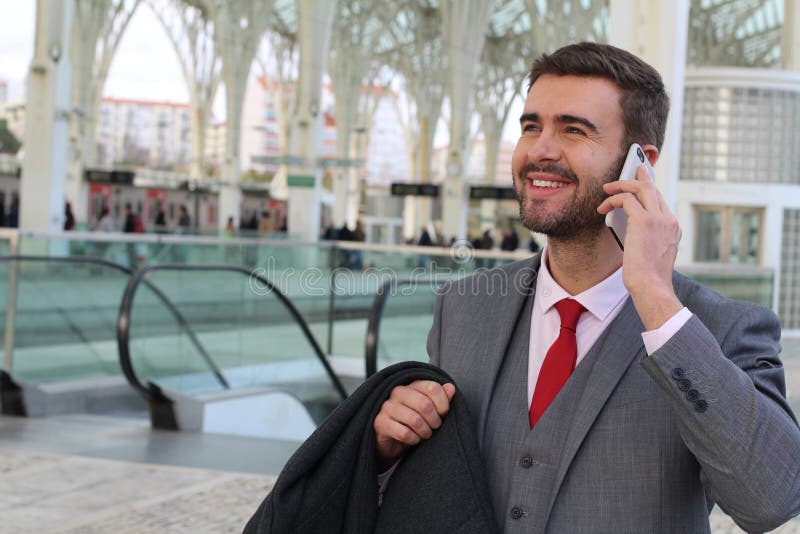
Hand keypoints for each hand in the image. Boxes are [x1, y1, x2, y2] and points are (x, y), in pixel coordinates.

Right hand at [374, 380, 455, 469]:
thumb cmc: (413, 422)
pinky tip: (414, 439)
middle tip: (435, 427)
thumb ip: (441, 398)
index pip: (432, 387)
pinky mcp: (380, 422)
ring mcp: (387, 406)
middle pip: (424, 404)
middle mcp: (398, 392)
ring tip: (425, 434)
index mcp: (412, 385)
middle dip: (435, 420)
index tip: (443, 414)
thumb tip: (451, 388)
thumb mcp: (429, 409)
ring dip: (425, 432)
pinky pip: (404, 433)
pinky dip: (414, 439)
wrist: (390, 441)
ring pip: (415, 420)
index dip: (443, 404)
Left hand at [597, 165, 682, 329]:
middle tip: (624, 174)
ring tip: (607, 189)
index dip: (648, 189)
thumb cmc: (649, 278)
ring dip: (621, 185)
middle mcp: (669, 220)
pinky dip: (613, 199)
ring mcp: (658, 219)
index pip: (660, 200)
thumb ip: (648, 238)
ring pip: (641, 187)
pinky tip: (603, 207)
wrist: (652, 287)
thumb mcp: (653, 254)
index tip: (640, 181)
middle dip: (637, 178)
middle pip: (653, 189)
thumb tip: (630, 229)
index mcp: (673, 228)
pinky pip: (626, 199)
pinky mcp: (643, 221)